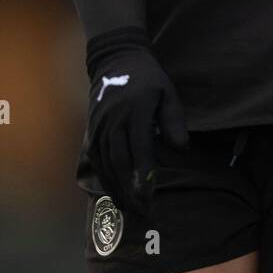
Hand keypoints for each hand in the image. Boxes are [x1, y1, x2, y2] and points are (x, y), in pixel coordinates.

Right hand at [77, 44, 188, 211]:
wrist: (115, 60)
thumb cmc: (148, 79)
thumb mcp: (168, 93)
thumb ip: (174, 120)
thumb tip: (181, 148)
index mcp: (135, 111)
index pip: (139, 149)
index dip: (144, 175)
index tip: (150, 197)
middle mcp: (113, 121)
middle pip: (119, 162)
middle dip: (130, 190)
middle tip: (143, 212)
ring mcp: (99, 126)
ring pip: (105, 164)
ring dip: (116, 189)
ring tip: (130, 210)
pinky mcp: (91, 129)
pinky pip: (96, 159)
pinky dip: (104, 179)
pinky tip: (114, 193)